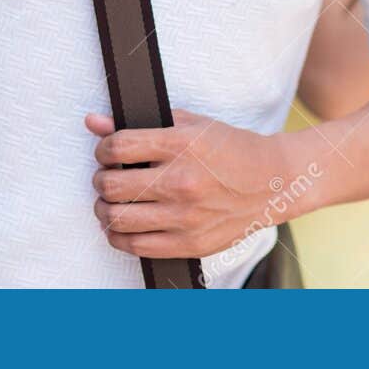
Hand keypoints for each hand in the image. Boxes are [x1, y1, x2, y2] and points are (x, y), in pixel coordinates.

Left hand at [86, 111, 303, 259]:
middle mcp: (182, 181)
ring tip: (112, 202)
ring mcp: (185, 216)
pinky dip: (119, 236)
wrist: (275, 181)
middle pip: (110, 185)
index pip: (118, 147)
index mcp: (182, 145)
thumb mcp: (191, 125)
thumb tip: (93, 122)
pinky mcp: (189, 243)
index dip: (103, 149)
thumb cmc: (231, 149)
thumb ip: (140, 125)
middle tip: (108, 177)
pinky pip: (135, 246)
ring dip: (104, 209)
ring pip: (116, 219)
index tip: (107, 152)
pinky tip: (123, 225)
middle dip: (100, 179)